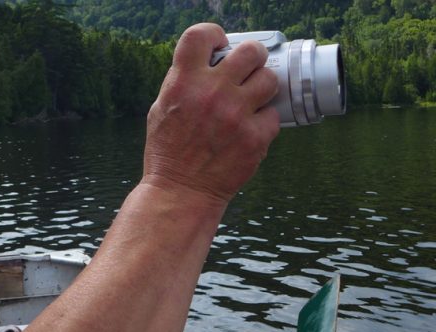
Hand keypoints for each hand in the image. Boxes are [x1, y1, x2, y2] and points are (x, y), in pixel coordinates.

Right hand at [144, 23, 279, 203]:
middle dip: (251, 58)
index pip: (201, 35)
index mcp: (183, 83)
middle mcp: (211, 93)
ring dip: (261, 88)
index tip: (219, 45)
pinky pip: (273, 116)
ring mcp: (236, 115)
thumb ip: (183, 82)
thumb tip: (207, 62)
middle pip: (250, 52)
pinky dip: (263, 123)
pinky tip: (248, 131)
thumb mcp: (161, 109)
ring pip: (269, 79)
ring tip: (251, 101)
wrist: (180, 192)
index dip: (214, 35)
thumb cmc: (168, 152)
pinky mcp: (255, 138)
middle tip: (247, 70)